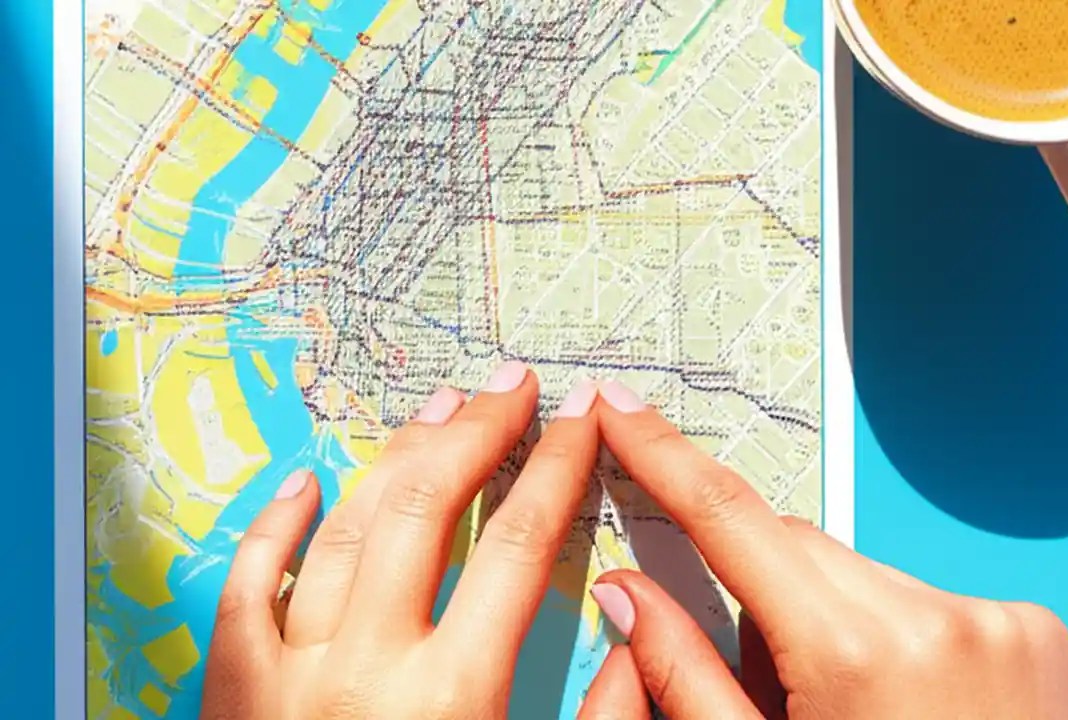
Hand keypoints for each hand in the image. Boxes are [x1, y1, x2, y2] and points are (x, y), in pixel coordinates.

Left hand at [201, 362, 609, 718]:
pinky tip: (303, 481)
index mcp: (453, 696)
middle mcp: (366, 668)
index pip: (519, 545)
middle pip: (428, 510)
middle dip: (478, 433)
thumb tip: (636, 642)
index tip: (579, 416)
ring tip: (437, 410)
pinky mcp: (235, 688)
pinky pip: (248, 585)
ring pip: (344, 531)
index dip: (557, 466)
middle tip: (510, 387)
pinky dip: (274, 525)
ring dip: (397, 460)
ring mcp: (289, 672)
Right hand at [588, 380, 1067, 719]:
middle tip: (767, 681)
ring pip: (857, 568)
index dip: (664, 459)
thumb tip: (626, 594)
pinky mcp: (1027, 626)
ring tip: (848, 706)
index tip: (625, 412)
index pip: (732, 520)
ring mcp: (995, 618)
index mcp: (859, 656)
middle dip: (759, 589)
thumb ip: (684, 677)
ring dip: (828, 613)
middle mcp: (938, 618)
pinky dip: (891, 627)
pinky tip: (899, 701)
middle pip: (796, 547)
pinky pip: (921, 592)